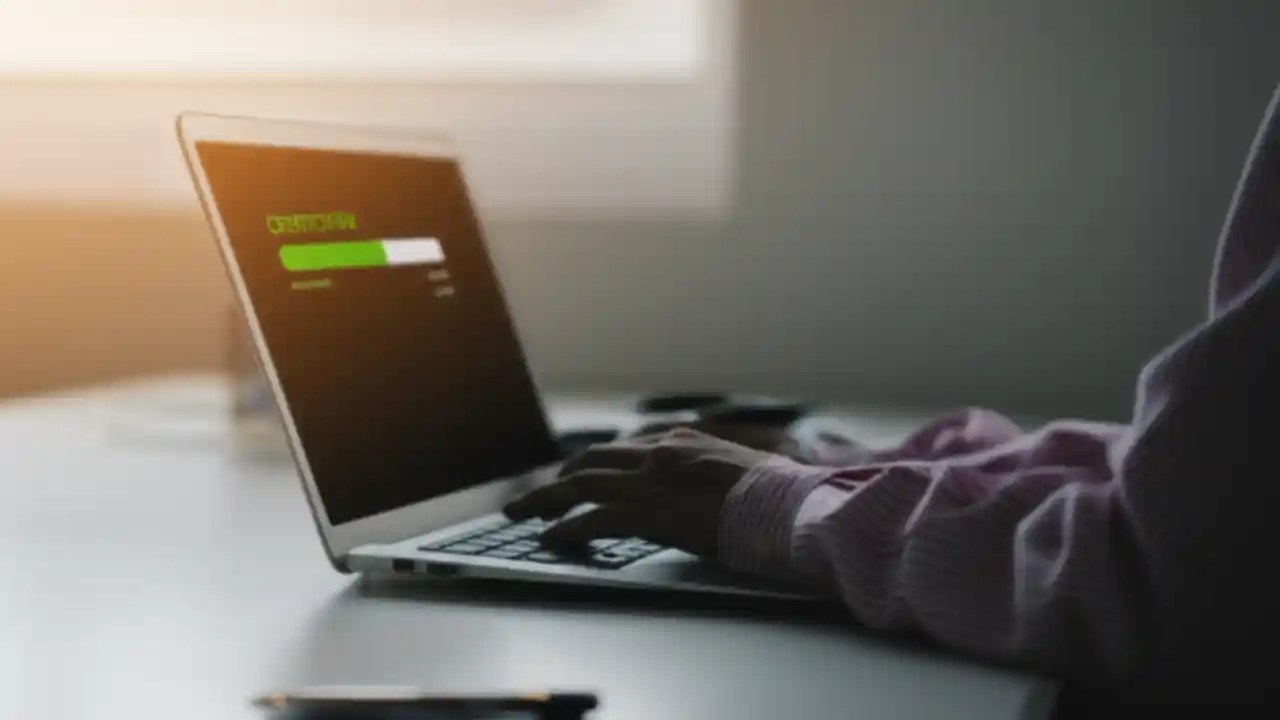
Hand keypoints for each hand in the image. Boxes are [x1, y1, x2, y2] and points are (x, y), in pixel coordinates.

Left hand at [504, 428, 773, 556]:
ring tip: (520, 515)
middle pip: (590, 462)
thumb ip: (709, 472)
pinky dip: (567, 528)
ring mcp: (651, 483)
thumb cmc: (778, 496)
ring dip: (544, 500)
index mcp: (680, 443)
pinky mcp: (650, 514)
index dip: (592, 465)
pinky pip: (593, 520)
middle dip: (557, 479)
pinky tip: (550, 538)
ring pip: (580, 486)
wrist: (790, 506)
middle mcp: (659, 456)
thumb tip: (704, 483)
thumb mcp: (739, 471)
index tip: (575, 477)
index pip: (622, 450)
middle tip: (534, 498)